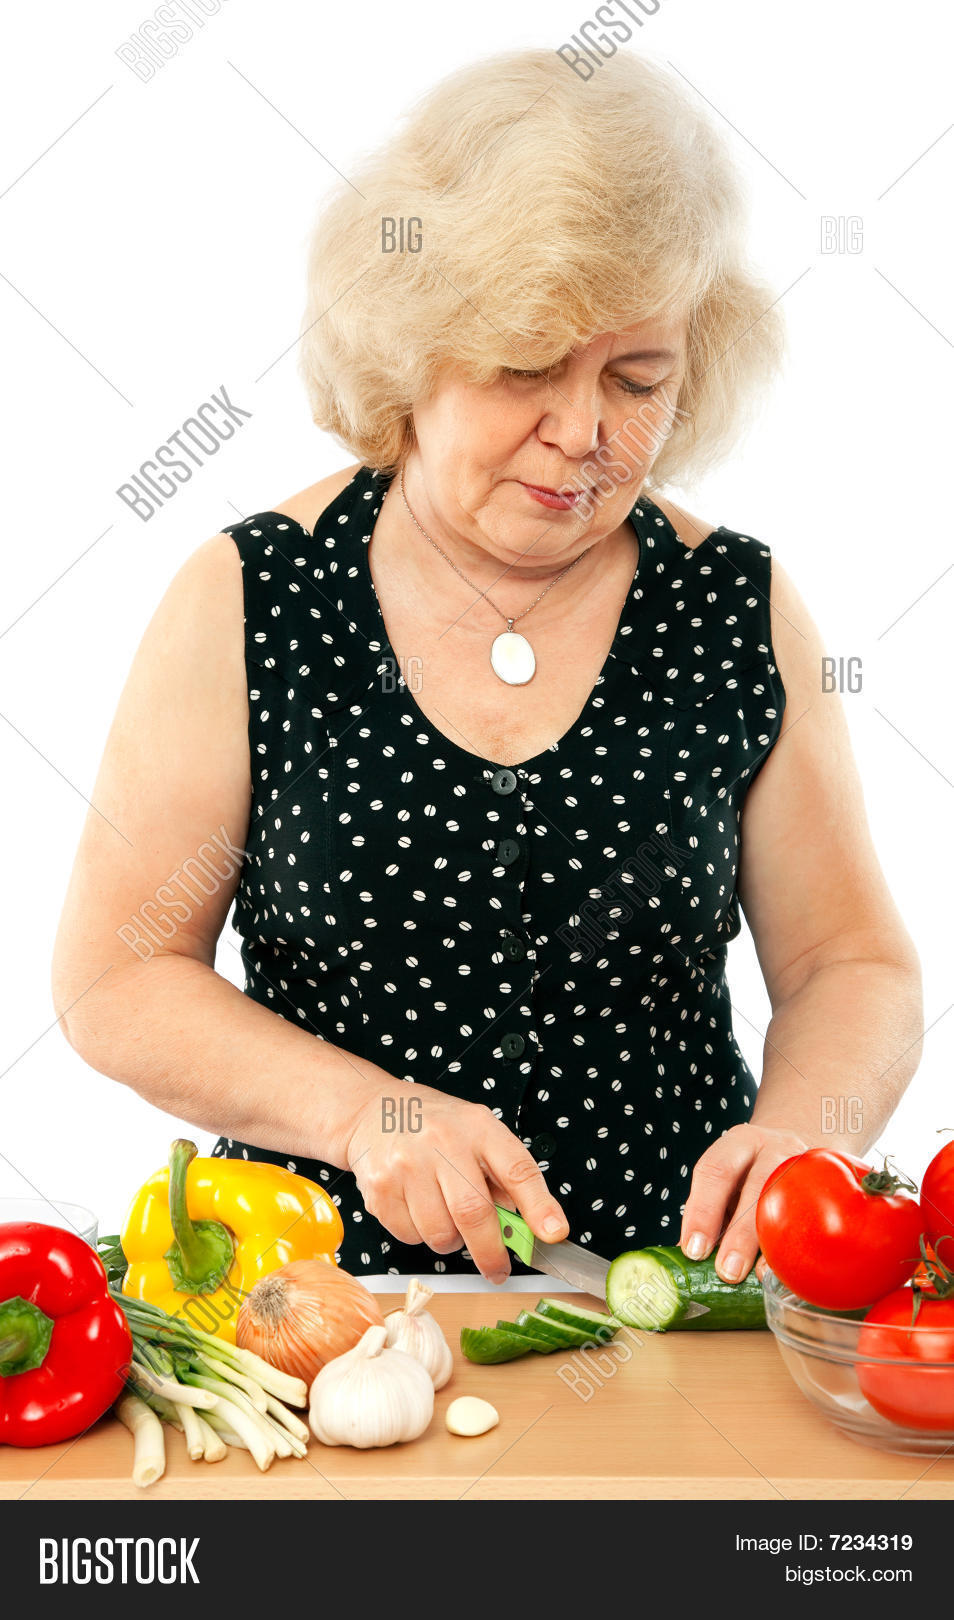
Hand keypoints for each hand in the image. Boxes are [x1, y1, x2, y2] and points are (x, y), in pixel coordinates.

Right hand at [344, 1081, 568, 1281]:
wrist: (375, 1112)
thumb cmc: (437, 1128)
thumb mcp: (478, 1134)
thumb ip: (504, 1176)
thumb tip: (530, 1225)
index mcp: (478, 1127)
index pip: (516, 1169)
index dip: (538, 1206)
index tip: (553, 1234)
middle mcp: (442, 1142)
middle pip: (473, 1213)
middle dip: (490, 1252)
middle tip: (497, 1270)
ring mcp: (407, 1164)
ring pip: (440, 1234)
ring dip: (451, 1241)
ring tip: (445, 1216)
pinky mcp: (380, 1188)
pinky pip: (410, 1236)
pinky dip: (419, 1235)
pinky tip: (417, 1208)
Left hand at [678, 1123, 808, 1283]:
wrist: (801, 1152)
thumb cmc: (757, 1173)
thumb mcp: (731, 1179)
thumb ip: (714, 1212)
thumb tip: (692, 1257)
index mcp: (739, 1142)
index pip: (715, 1170)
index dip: (702, 1211)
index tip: (694, 1250)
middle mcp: (774, 1147)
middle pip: (757, 1186)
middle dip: (740, 1234)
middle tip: (727, 1271)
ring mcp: (807, 1164)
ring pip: (792, 1203)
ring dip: (773, 1244)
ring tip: (759, 1275)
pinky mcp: (831, 1184)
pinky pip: (817, 1218)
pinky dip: (801, 1248)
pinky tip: (790, 1270)